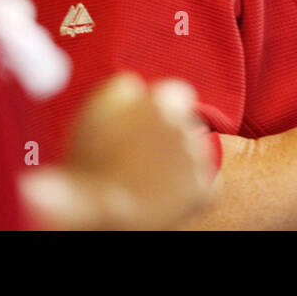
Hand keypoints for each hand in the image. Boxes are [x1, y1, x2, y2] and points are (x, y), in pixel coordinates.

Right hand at [64, 73, 213, 229]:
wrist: (97, 209)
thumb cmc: (91, 157)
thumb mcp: (100, 107)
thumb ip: (125, 87)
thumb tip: (138, 86)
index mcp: (165, 103)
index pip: (177, 93)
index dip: (161, 108)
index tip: (146, 123)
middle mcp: (187, 127)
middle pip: (184, 125)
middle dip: (167, 136)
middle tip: (140, 155)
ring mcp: (196, 160)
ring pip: (193, 153)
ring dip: (177, 161)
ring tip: (146, 177)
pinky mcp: (201, 191)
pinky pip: (205, 183)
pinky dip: (190, 188)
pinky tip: (166, 193)